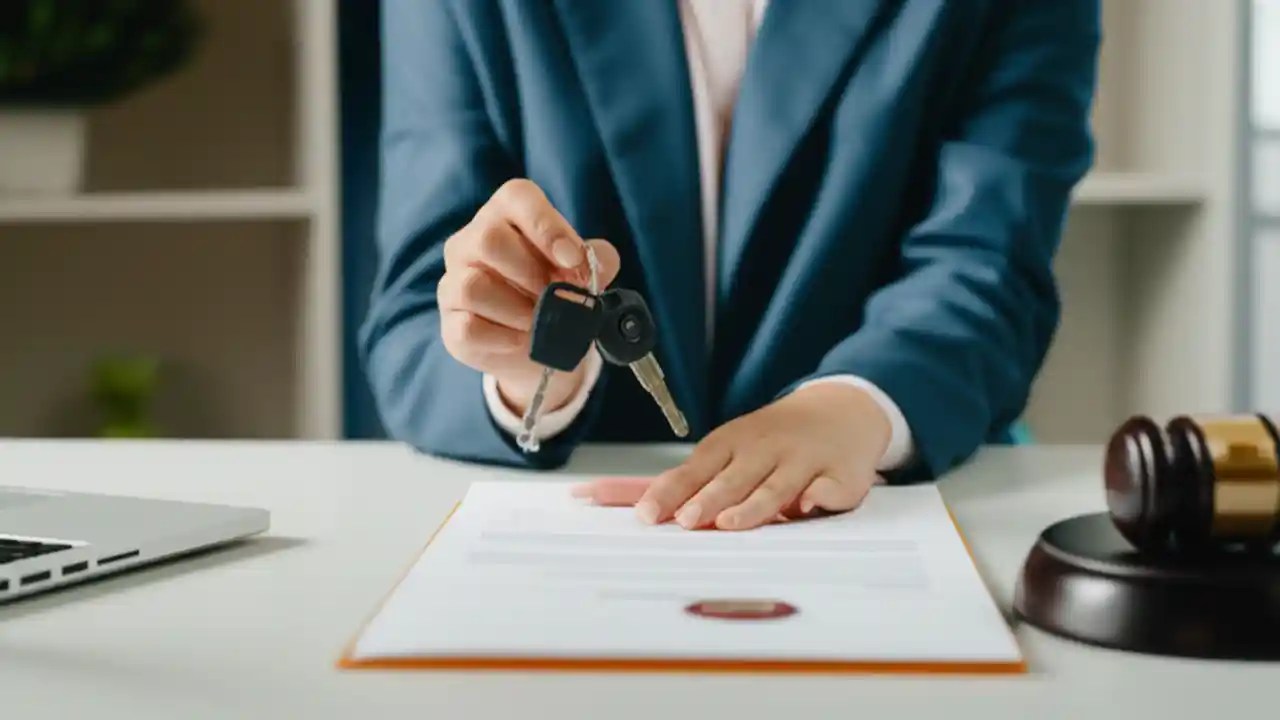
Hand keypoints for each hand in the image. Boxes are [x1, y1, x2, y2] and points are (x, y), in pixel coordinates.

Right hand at [439, 179, 619, 413]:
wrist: (541, 344)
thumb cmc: (557, 293)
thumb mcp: (583, 272)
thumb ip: (596, 260)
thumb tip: (597, 261)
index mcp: (506, 215)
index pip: (517, 197)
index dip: (546, 226)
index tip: (572, 259)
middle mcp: (470, 240)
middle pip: (488, 239)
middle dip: (531, 273)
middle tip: (556, 296)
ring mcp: (454, 280)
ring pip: (473, 286)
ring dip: (518, 309)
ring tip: (541, 322)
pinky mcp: (450, 323)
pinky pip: (468, 327)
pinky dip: (504, 339)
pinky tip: (524, 341)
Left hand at [572, 384, 891, 529]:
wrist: (844, 409)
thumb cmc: (772, 439)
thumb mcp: (729, 449)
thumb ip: (686, 482)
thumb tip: (631, 504)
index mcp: (732, 443)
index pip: (694, 468)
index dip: (668, 492)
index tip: (644, 515)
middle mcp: (765, 449)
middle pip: (732, 478)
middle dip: (706, 499)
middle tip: (684, 520)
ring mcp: (804, 461)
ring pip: (777, 486)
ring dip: (753, 505)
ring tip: (730, 522)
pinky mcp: (841, 475)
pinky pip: (831, 488)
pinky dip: (821, 496)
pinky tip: (810, 506)